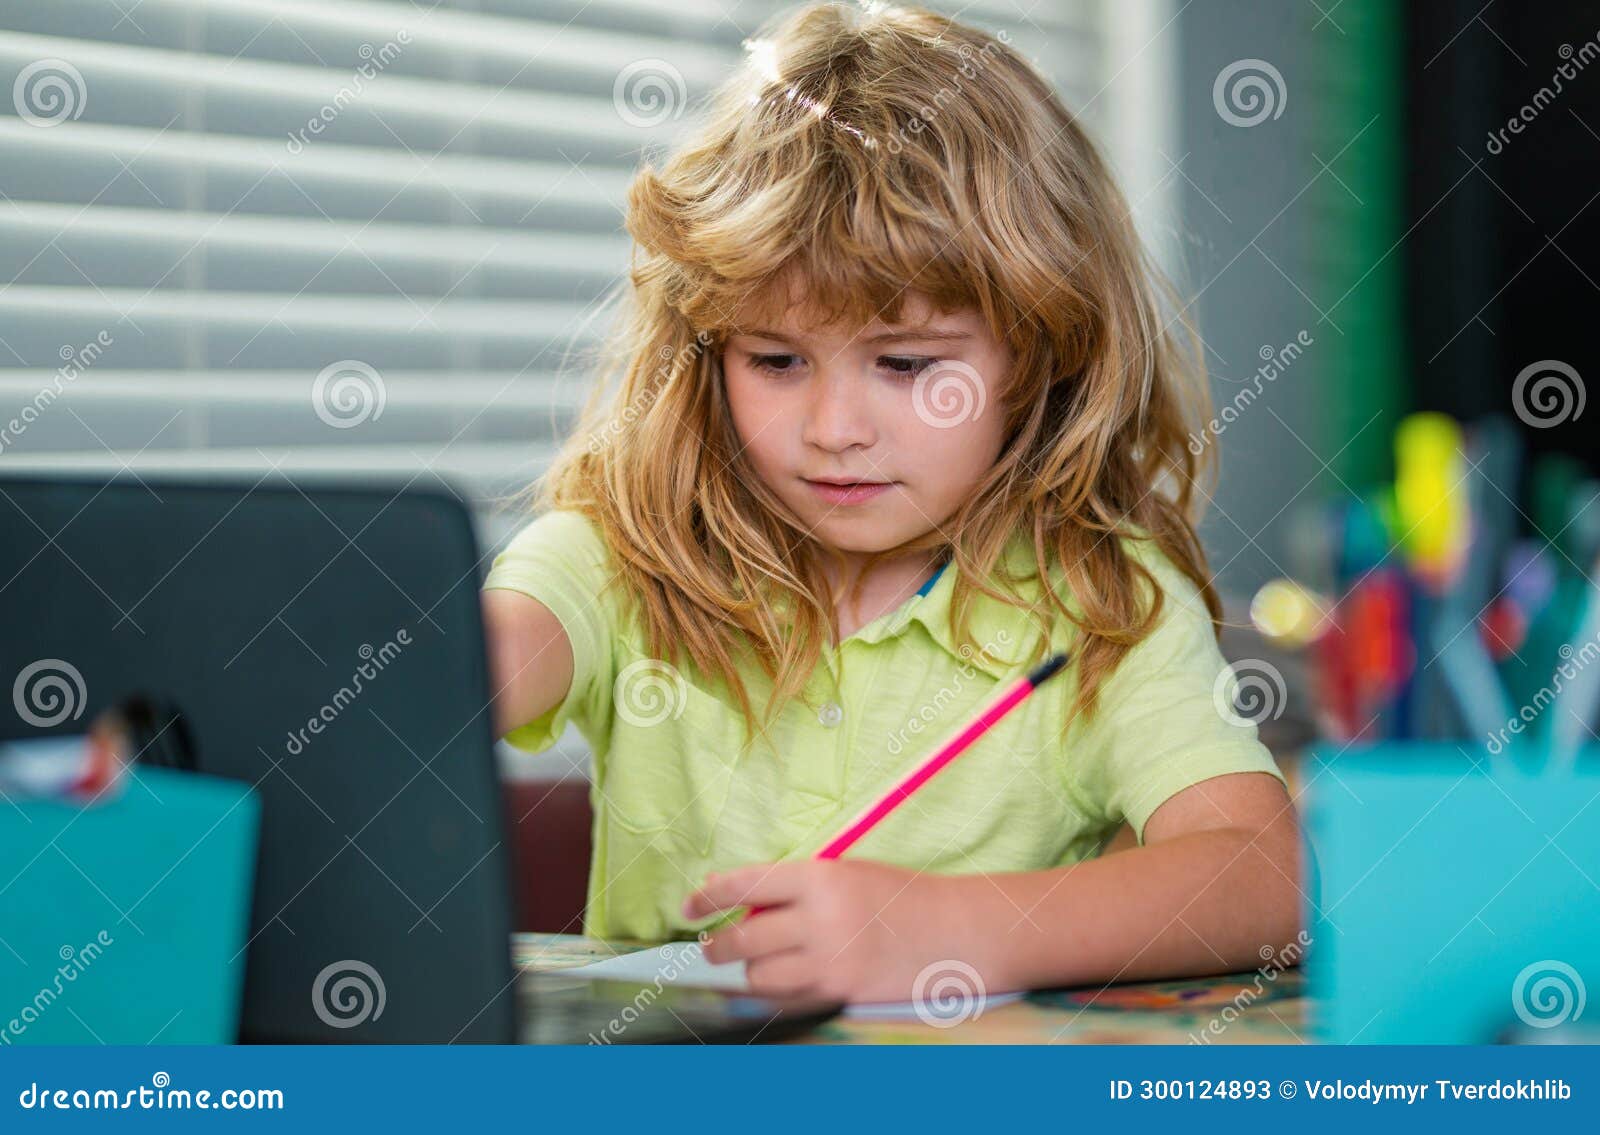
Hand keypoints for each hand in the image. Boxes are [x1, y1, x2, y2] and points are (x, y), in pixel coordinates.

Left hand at [682, 859, 996, 1003]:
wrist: (957, 932)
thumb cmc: (901, 896)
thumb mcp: (846, 874)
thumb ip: (792, 887)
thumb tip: (732, 897)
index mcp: (819, 876)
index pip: (744, 884)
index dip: (707, 896)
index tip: (687, 906)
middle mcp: (819, 918)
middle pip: (742, 938)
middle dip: (718, 946)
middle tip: (712, 947)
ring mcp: (830, 960)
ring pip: (759, 976)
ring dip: (748, 972)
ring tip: (751, 966)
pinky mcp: (840, 992)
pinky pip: (787, 999)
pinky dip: (775, 993)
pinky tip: (779, 983)